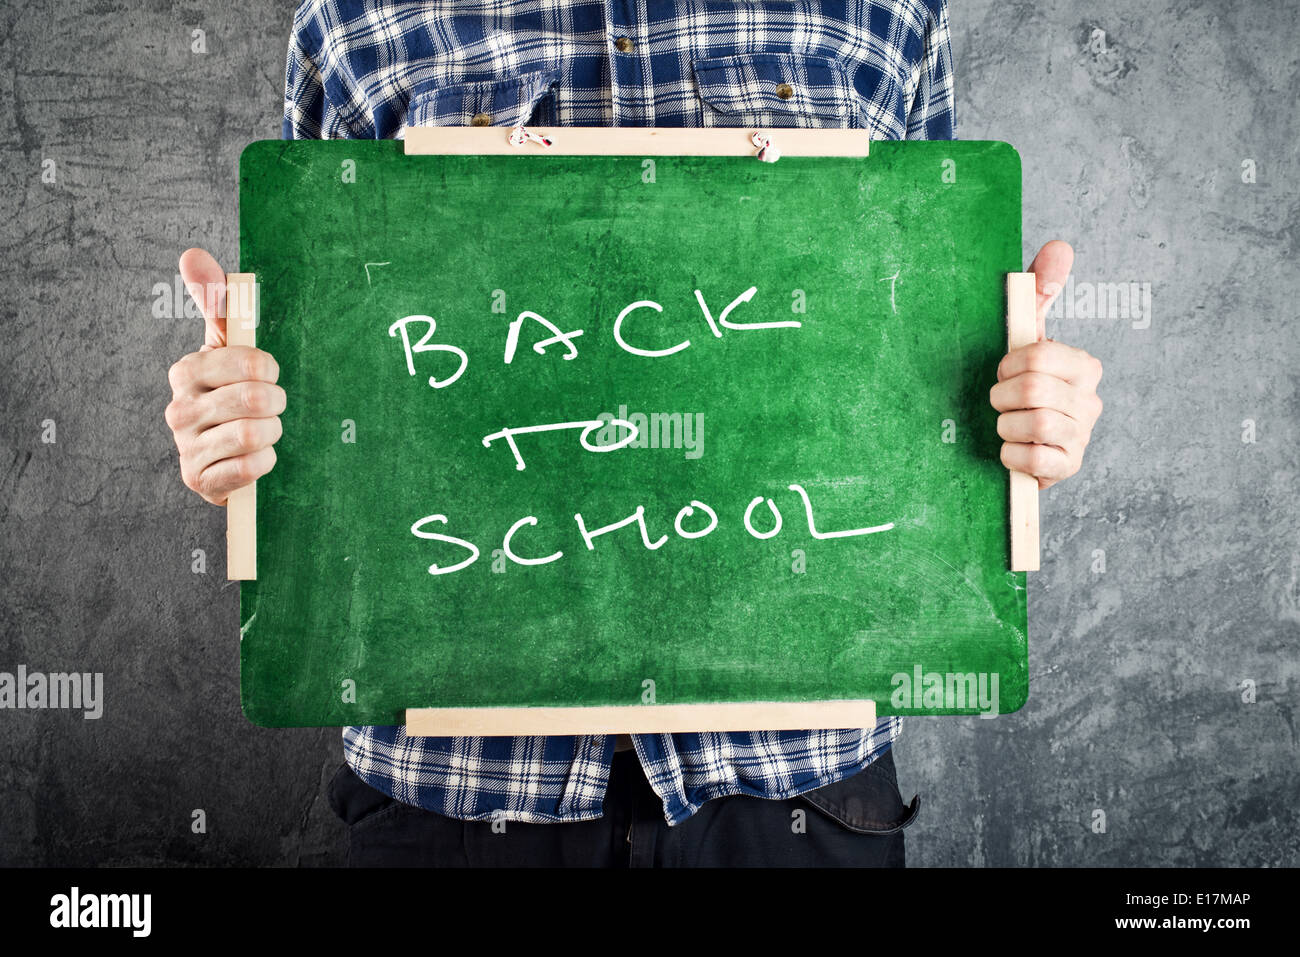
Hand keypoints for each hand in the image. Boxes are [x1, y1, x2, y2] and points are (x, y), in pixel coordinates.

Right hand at [165, 248, 284, 504]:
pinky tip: (259, 457)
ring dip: (272, 433)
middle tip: (274, 406)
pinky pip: (248, 468)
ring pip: (252, 435)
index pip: (247, 362)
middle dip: (276, 403)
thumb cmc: (231, 391)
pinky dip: (265, 462)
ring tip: (265, 430)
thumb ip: (217, 302)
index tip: (269, 375)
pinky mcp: (199, 481)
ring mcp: (186, 448)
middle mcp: (178, 409)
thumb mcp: (227, 346)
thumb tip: (192, 254)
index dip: (270, 370)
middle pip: (254, 401)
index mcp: (186, 371)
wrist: (225, 454)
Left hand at [989, 240, 1102, 489]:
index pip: (1041, 356)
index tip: (1001, 372)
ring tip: (1004, 425)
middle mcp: (1091, 402)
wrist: (1009, 440)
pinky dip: (1011, 455)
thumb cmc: (1015, 384)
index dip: (1008, 365)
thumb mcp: (1023, 337)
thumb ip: (1039, 292)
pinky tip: (1010, 450)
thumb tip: (1059, 246)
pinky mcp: (1068, 469)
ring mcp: (1082, 438)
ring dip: (1004, 425)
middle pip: (1034, 389)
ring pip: (1034, 424)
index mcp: (1084, 367)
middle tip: (998, 401)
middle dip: (1002, 396)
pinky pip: (1033, 459)